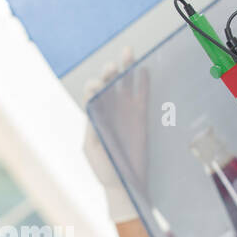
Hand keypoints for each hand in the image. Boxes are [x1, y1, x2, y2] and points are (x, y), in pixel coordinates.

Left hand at [82, 47, 147, 223]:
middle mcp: (110, 110)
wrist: (124, 184)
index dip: (94, 85)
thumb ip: (92, 128)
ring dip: (126, 67)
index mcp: (95, 116)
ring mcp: (127, 112)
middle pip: (109, 82)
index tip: (97, 87)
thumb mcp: (93, 149)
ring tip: (127, 52)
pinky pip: (143, 95)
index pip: (93, 93)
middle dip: (109, 71)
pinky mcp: (142, 117)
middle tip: (112, 67)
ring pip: (126, 84)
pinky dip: (144, 82)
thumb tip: (93, 107)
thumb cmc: (105, 169)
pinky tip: (144, 68)